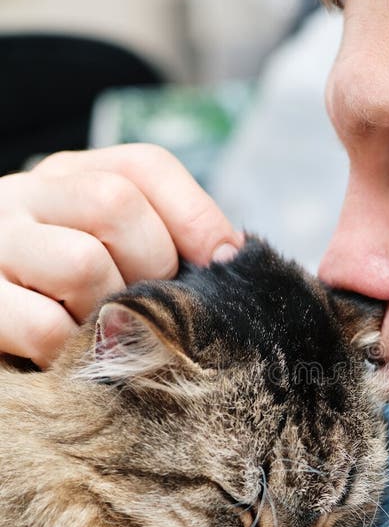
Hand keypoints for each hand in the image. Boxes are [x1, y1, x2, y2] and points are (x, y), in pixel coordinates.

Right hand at [0, 144, 241, 366]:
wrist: (2, 326)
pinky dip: (71, 352)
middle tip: (148, 310)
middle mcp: (25, 195)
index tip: (223, 262)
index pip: (145, 167)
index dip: (196, 215)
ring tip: (102, 335)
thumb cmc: (61, 302)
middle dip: (153, 268)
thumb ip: (159, 245)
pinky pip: (45, 326)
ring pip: (83, 261)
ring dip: (111, 313)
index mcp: (67, 177)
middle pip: (116, 203)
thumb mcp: (110, 256)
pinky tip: (68, 359)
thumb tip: (229, 257)